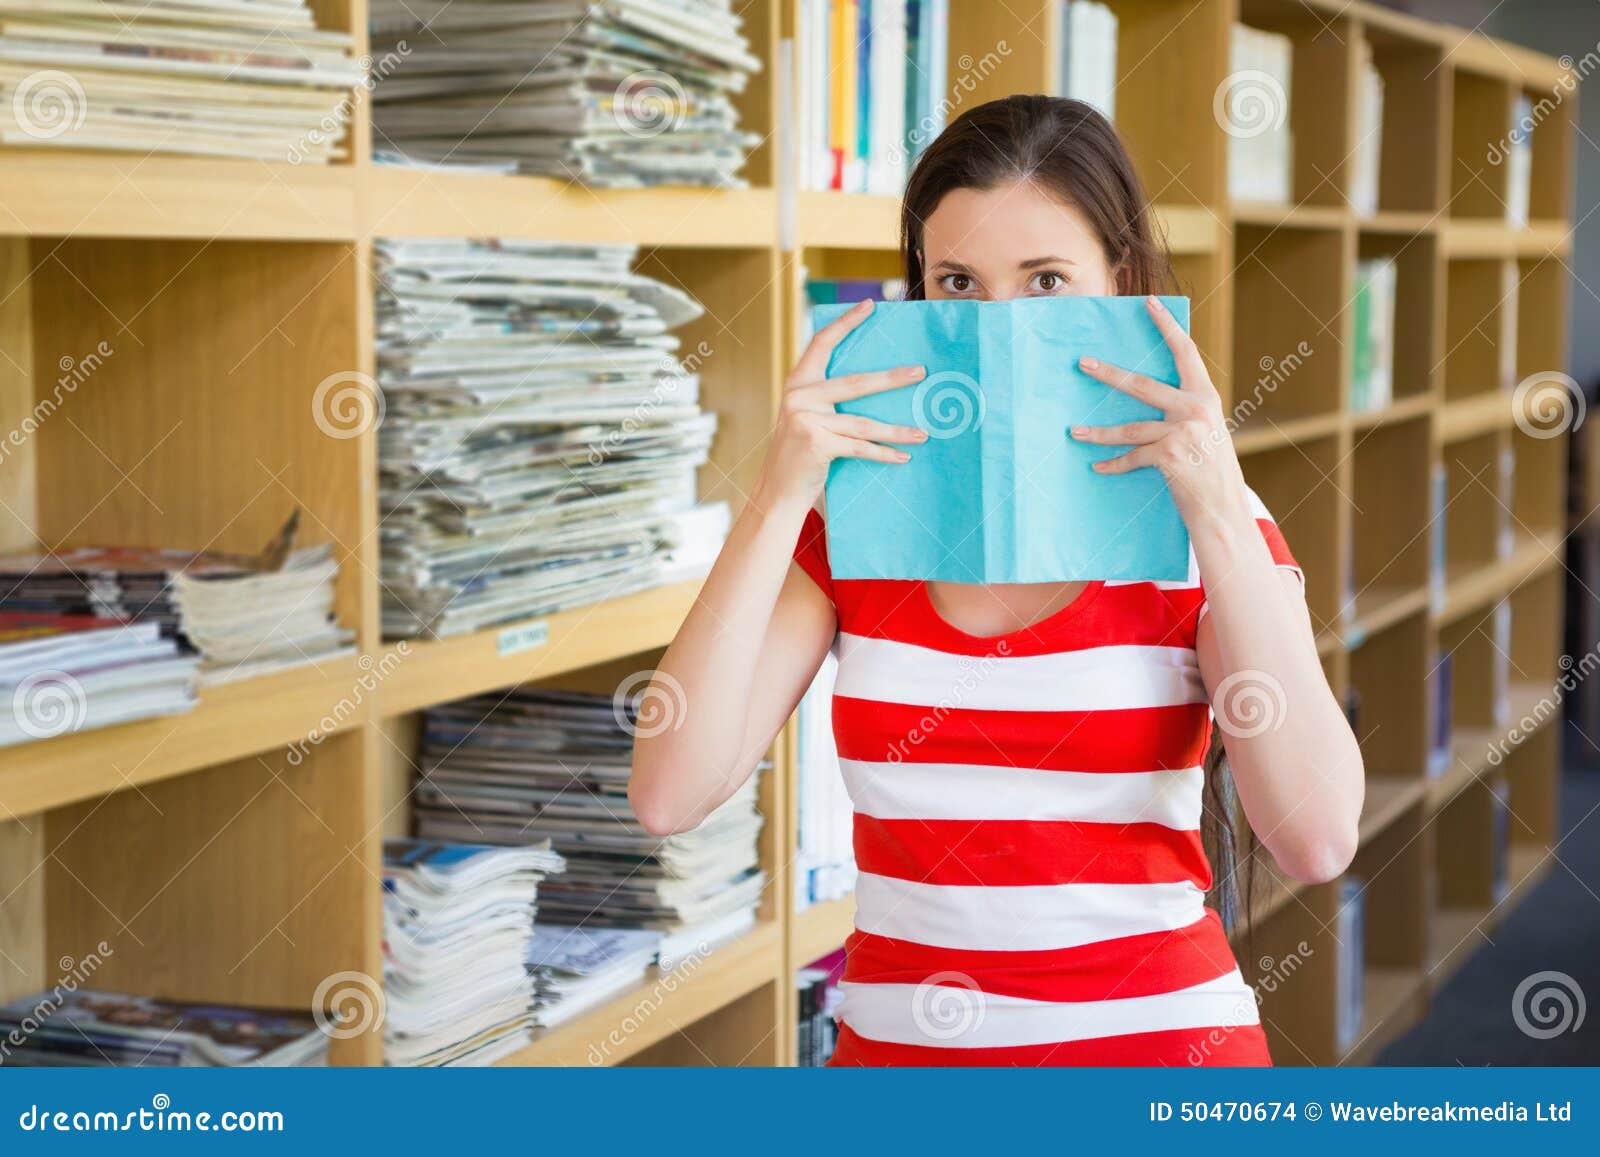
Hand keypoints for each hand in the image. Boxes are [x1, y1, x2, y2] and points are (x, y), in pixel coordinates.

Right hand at [754, 299, 928, 512]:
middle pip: (855, 382)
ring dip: (897, 429)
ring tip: (923, 433)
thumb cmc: (799, 457)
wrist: (777, 493)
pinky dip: (884, 453)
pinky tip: (903, 456)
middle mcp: (799, 397)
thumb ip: (827, 401)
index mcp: (797, 384)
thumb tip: (876, 387)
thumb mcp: (806, 420)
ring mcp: (806, 420)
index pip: (822, 343)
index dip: (846, 323)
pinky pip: (860, 447)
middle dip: (892, 378)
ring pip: (863, 421)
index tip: (870, 305)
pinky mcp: (816, 443)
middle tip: (920, 372)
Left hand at [1067, 295, 1249, 526]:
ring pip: (1129, 427)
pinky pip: (1132, 456)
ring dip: (1098, 432)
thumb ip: (1185, 411)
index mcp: (1206, 396)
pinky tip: (1098, 468)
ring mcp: (1182, 432)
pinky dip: (1114, 464)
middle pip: (1142, 384)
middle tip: (1083, 362)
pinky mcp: (1169, 455)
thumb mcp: (1206, 431)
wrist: (1223, 509)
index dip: (1166, 326)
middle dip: (1108, 373)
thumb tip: (1149, 395)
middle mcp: (1196, 409)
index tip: (1148, 303)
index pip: (1185, 352)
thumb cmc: (1210, 470)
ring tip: (1074, 432)